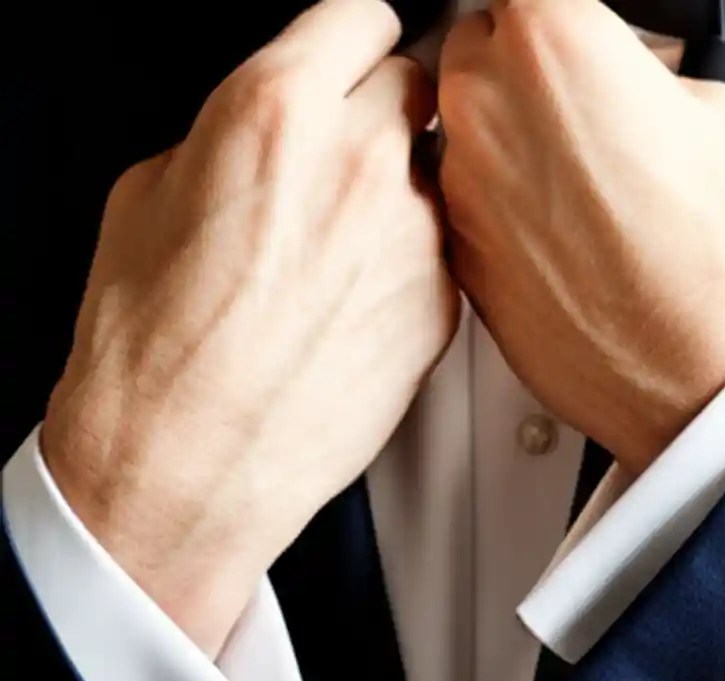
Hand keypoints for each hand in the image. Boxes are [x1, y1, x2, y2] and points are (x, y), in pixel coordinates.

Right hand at [41, 0, 455, 654]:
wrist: (190, 462)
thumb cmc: (155, 345)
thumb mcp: (148, 195)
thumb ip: (227, 134)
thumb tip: (262, 126)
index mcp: (276, 112)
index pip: (358, 15)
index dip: (350, 38)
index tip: (350, 53)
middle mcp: (361, 160)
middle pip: (413, 80)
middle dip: (383, 104)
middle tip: (347, 147)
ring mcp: (415, 233)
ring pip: (433, 168)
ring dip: (402, 184)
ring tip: (343, 240)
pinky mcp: (444, 300)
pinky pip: (444, 245)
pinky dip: (415, 254)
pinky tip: (361, 294)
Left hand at [438, 0, 724, 473]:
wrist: (699, 365)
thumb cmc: (715, 249)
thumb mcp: (718, 110)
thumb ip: (650, 71)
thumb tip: (632, 72)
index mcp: (556, 38)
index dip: (554, 13)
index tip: (565, 25)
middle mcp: (490, 100)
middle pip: (478, 40)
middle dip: (523, 62)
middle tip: (579, 101)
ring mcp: (463, 178)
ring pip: (463, 122)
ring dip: (505, 133)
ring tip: (574, 177)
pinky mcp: (456, 247)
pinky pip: (463, 195)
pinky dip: (496, 200)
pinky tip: (556, 228)